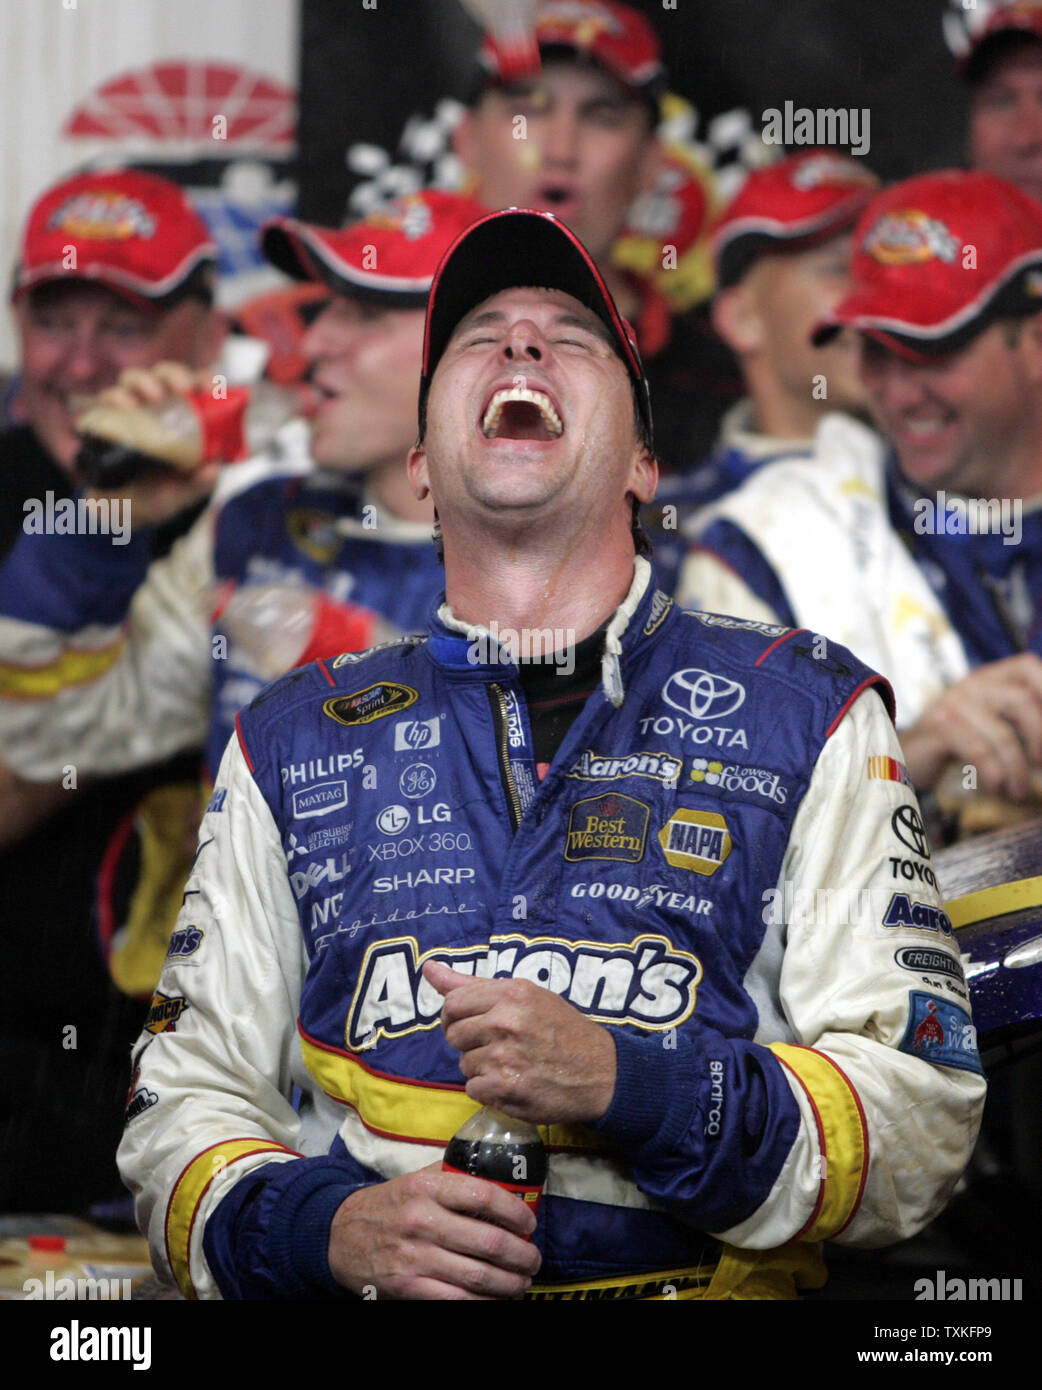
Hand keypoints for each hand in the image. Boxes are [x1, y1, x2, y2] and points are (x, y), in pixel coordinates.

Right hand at [77, 361, 220, 526]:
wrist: (116, 516)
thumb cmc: (157, 500)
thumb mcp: (180, 497)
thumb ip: (198, 485)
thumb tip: (214, 467)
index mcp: (182, 421)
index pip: (195, 387)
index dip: (204, 379)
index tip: (208, 386)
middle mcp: (155, 410)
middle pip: (164, 375)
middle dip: (172, 374)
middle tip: (179, 389)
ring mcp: (129, 413)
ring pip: (132, 380)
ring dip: (142, 382)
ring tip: (148, 399)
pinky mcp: (104, 421)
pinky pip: (104, 401)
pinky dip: (112, 399)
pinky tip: (119, 407)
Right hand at [327, 1162, 540, 1299]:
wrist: (338, 1236)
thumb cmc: (388, 1206)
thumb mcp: (417, 1180)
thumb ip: (454, 1178)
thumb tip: (501, 1183)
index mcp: (428, 1189)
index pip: (485, 1196)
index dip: (516, 1212)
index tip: (529, 1222)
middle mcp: (423, 1221)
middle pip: (489, 1242)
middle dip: (522, 1254)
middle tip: (533, 1259)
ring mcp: (415, 1258)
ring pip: (478, 1276)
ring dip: (510, 1283)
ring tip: (522, 1282)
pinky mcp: (408, 1287)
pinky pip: (457, 1300)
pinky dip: (484, 1302)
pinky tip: (496, 1299)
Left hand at [423, 960, 616, 1124]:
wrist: (601, 1072)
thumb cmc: (561, 1029)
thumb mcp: (525, 995)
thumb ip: (472, 984)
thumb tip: (429, 968)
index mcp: (511, 992)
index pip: (452, 1003)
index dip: (457, 1017)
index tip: (473, 1024)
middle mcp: (505, 1021)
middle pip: (453, 1035)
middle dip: (470, 1043)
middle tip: (498, 1045)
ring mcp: (504, 1055)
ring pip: (464, 1064)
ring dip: (482, 1068)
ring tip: (513, 1064)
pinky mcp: (505, 1088)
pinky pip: (473, 1088)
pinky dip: (489, 1090)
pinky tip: (513, 1082)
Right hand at [901, 653, 1041, 798]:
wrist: (908, 754)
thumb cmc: (957, 741)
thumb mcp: (990, 723)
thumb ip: (1020, 721)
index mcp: (990, 677)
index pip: (1027, 666)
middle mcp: (972, 684)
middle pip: (1022, 700)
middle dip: (1039, 737)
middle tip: (1041, 765)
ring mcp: (953, 703)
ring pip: (1001, 734)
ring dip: (1017, 770)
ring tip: (1019, 791)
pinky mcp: (938, 726)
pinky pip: (978, 751)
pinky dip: (993, 774)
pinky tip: (997, 787)